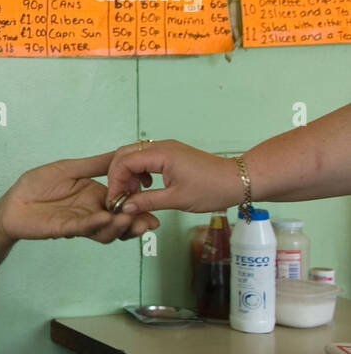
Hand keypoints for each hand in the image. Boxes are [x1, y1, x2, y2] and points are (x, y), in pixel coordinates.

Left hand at [0, 152, 159, 242]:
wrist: (13, 202)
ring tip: (129, 220)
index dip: (138, 205)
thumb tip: (122, 152)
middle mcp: (92, 211)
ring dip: (118, 226)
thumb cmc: (38, 184)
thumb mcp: (70, 168)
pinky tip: (105, 218)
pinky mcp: (64, 229)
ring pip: (105, 230)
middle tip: (149, 222)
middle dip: (136, 222)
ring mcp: (79, 222)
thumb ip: (96, 164)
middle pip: (119, 221)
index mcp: (95, 196)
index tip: (154, 204)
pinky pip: (83, 227)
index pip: (122, 202)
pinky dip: (95, 224)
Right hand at [105, 139, 238, 214]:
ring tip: (133, 192)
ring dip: (128, 173)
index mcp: (162, 154)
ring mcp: (167, 148)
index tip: (116, 200)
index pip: (124, 163)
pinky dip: (139, 171)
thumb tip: (125, 207)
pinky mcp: (172, 153)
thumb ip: (147, 202)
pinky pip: (145, 157)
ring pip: (133, 154)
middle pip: (124, 154)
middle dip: (117, 175)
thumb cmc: (213, 189)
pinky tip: (146, 186)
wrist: (238, 180)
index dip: (115, 182)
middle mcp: (162, 146)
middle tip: (120, 196)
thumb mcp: (177, 200)